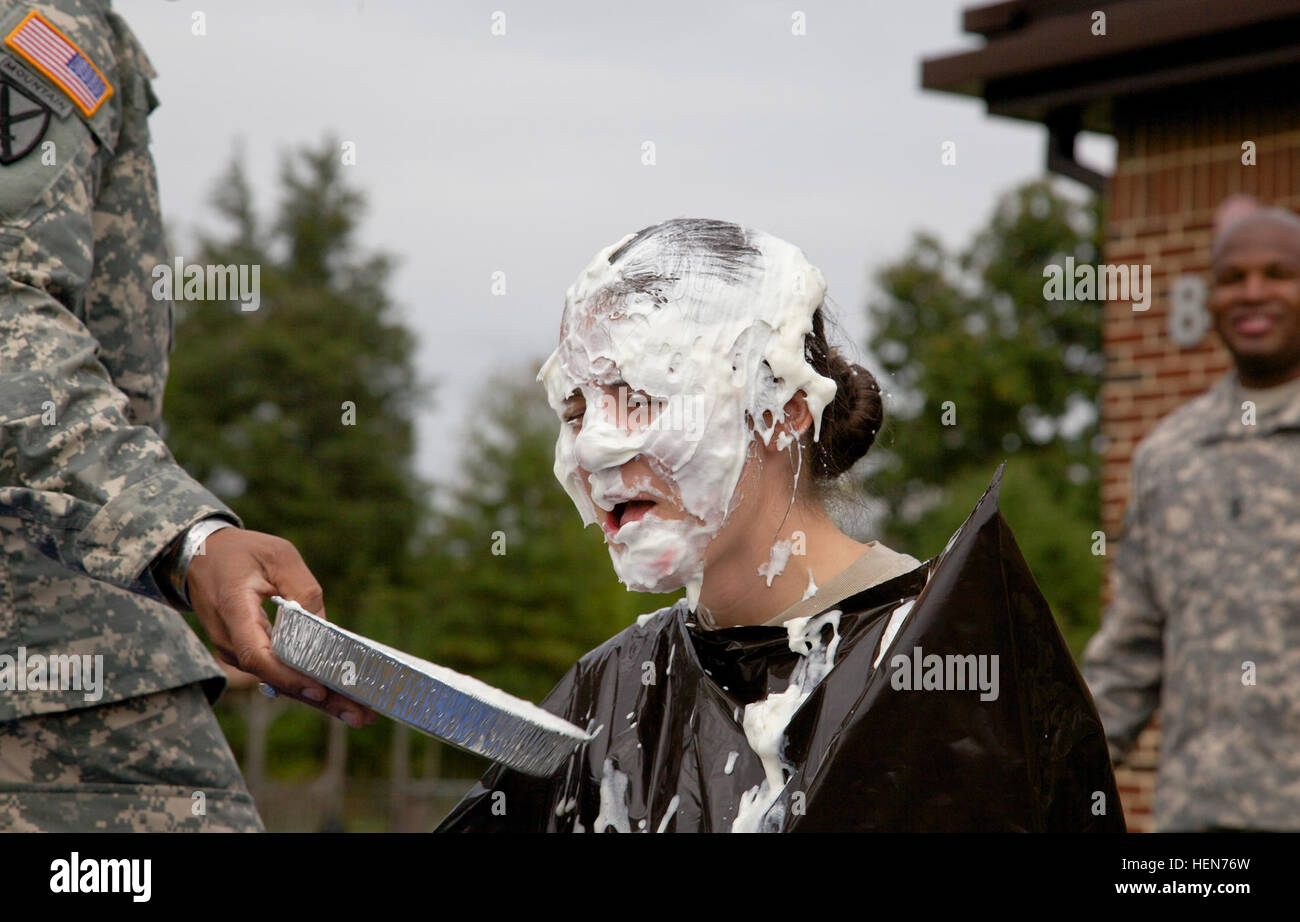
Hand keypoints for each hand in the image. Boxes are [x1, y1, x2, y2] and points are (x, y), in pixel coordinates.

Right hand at [186, 528, 376, 728]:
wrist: (202, 558)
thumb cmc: (241, 553)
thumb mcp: (278, 555)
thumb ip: (303, 590)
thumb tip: (324, 628)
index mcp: (234, 610)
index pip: (256, 653)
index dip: (287, 675)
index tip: (318, 688)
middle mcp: (231, 640)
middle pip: (275, 678)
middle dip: (319, 699)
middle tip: (359, 715)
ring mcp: (237, 651)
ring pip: (280, 681)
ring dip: (319, 699)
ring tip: (359, 714)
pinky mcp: (248, 654)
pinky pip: (279, 673)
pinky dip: (308, 685)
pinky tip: (338, 698)